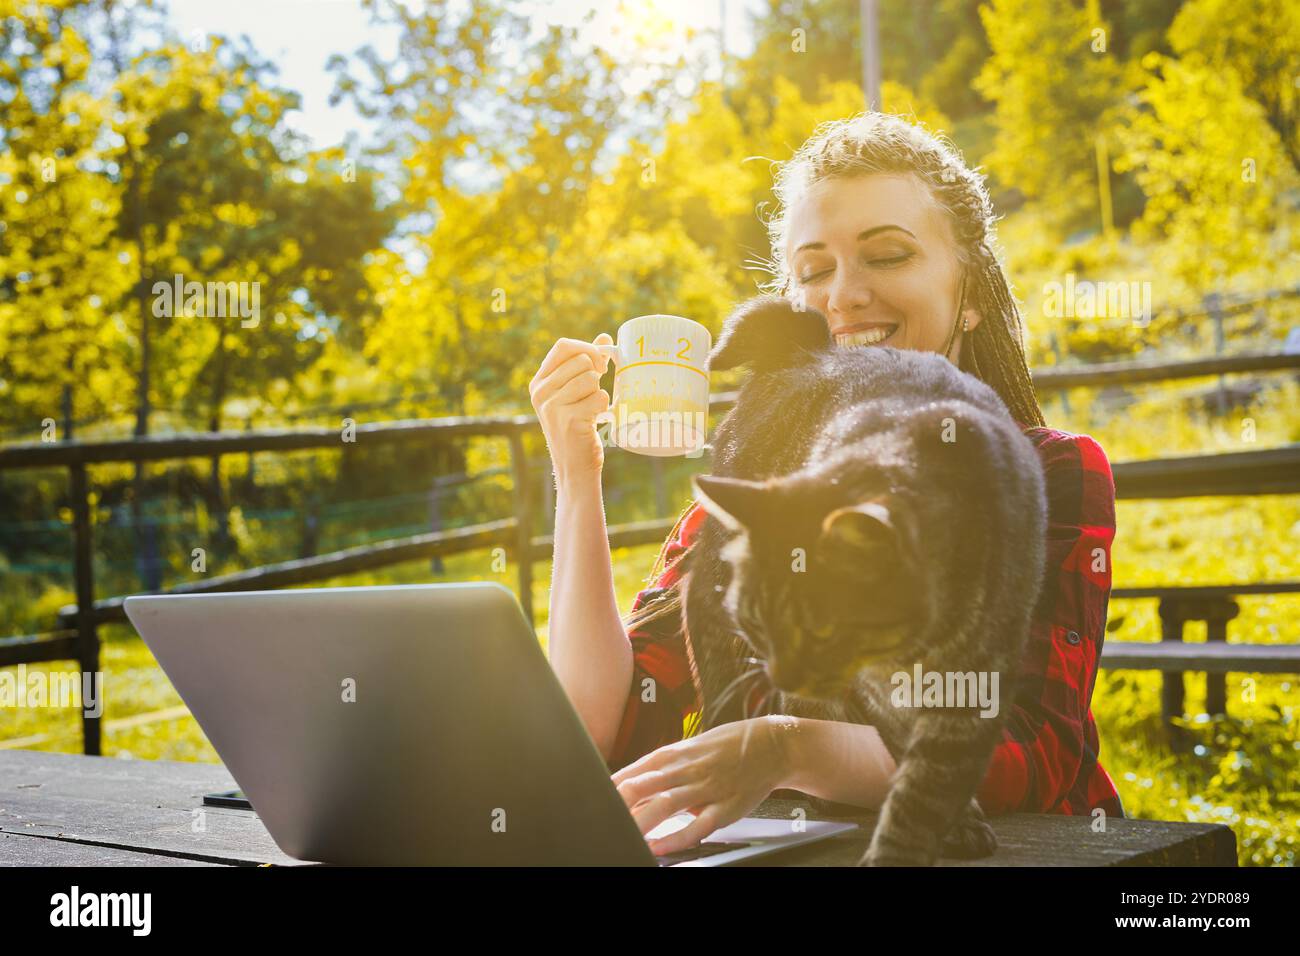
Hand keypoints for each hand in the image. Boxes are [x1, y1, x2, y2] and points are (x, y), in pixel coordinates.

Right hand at [529, 334, 612, 484]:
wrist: (574, 467)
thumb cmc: (577, 426)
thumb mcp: (575, 393)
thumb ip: (587, 364)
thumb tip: (604, 338)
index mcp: (539, 382)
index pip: (564, 346)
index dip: (587, 349)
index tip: (598, 365)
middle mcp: (540, 392)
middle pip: (581, 360)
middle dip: (596, 374)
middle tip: (594, 393)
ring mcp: (552, 406)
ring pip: (591, 378)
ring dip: (599, 393)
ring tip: (590, 410)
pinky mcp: (568, 419)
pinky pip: (599, 397)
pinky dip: (603, 408)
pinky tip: (593, 421)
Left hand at [611, 716, 794, 855]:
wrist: (772, 744)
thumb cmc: (729, 746)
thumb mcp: (692, 747)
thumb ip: (663, 766)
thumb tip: (631, 782)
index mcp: (675, 753)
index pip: (633, 770)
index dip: (610, 787)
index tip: (592, 800)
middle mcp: (686, 770)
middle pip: (642, 785)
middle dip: (617, 803)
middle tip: (598, 817)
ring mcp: (706, 789)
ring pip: (665, 806)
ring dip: (640, 821)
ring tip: (621, 833)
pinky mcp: (725, 808)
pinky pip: (697, 826)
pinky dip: (676, 838)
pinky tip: (660, 847)